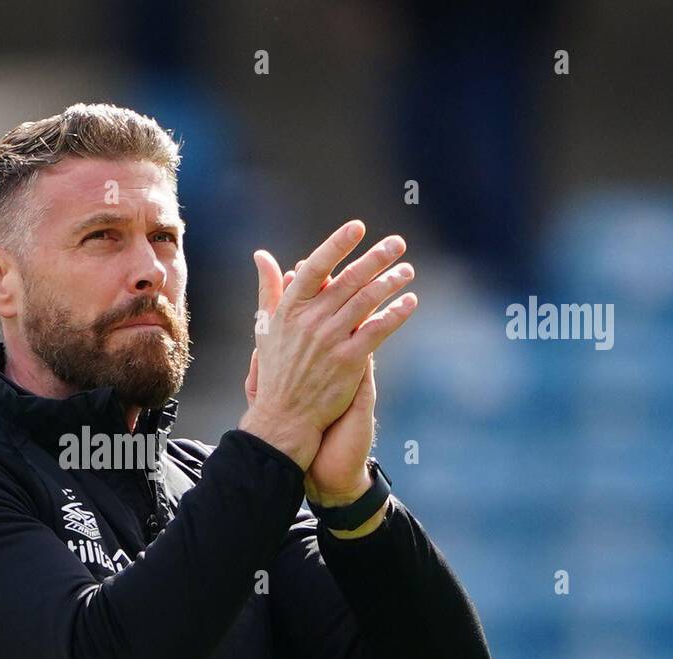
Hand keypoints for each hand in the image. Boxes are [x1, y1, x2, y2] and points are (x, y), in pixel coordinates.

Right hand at [239, 220, 416, 470]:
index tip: (358, 227)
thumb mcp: (266, 326)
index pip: (315, 267)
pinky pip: (378, 330)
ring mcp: (331, 341)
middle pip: (348, 280)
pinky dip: (396, 313)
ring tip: (407, 270)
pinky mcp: (350, 361)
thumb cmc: (275, 369)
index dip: (337, 244)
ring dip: (390, 282)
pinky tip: (410, 302)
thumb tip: (262, 255)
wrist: (285, 416)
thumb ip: (269, 288)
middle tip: (397, 243)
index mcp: (290, 309)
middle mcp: (310, 321)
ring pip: (366, 301)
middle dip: (376, 258)